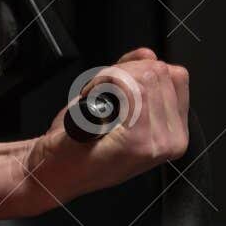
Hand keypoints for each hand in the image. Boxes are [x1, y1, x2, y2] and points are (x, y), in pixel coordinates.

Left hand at [16, 49, 189, 213]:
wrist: (50, 171)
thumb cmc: (76, 143)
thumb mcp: (114, 103)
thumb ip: (135, 77)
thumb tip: (148, 55)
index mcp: (175, 133)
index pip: (176, 76)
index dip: (139, 68)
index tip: (114, 82)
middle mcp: (173, 141)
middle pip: (159, 71)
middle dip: (122, 71)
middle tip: (98, 92)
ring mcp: (157, 144)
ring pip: (144, 75)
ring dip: (110, 77)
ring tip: (93, 98)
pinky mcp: (137, 142)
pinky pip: (130, 86)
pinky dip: (104, 82)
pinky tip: (90, 101)